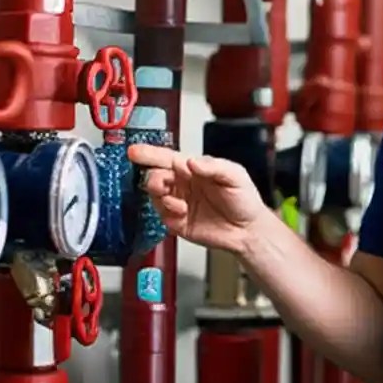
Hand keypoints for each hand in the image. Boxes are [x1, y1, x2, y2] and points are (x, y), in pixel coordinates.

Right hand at [127, 144, 269, 254]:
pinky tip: (181, 211)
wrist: (248, 230)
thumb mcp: (235, 175)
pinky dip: (167, 211)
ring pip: (154, 195)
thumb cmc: (244, 200)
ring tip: (179, 203)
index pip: (166, 158)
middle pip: (155, 175)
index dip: (149, 154)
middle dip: (154, 178)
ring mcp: (178, 202)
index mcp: (193, 168)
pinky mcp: (177, 221)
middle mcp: (183, 184)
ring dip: (161, 196)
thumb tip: (191, 161)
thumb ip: (213, 166)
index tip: (134, 151)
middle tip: (161, 184)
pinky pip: (160, 214)